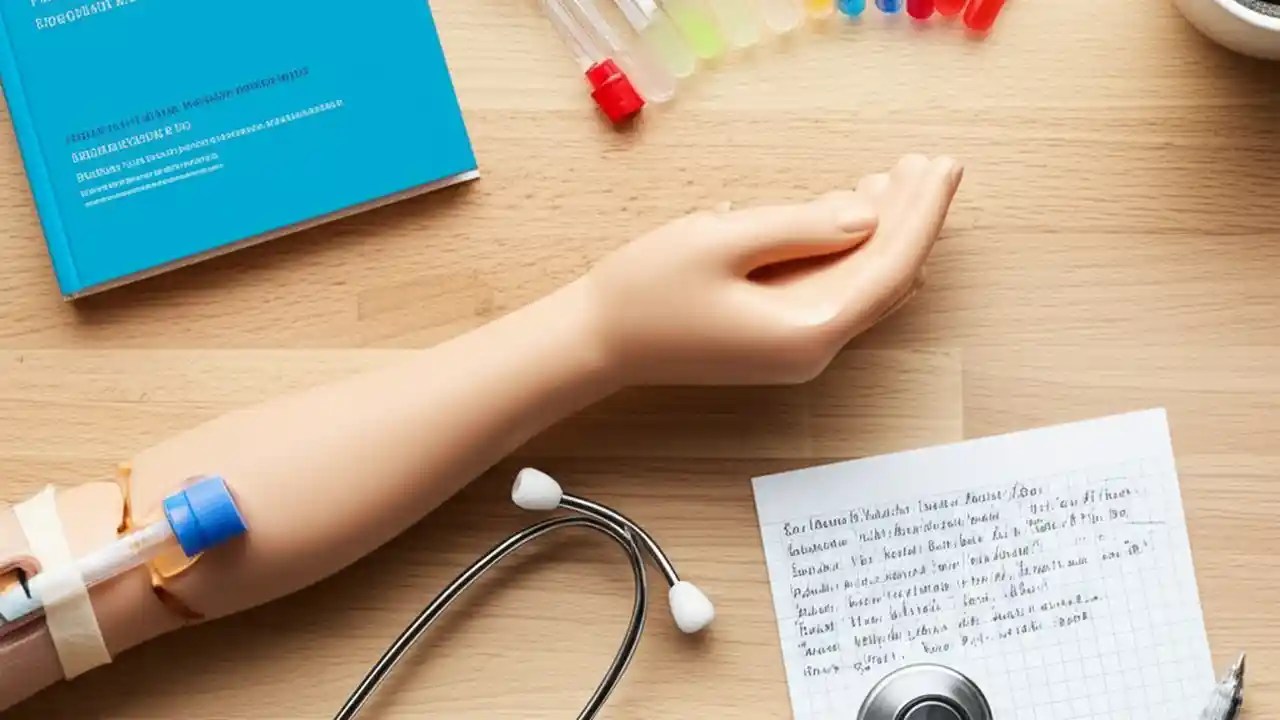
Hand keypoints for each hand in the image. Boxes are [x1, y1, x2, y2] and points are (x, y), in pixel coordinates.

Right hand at [582, 154, 963, 385]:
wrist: (598, 340)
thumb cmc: (648, 292)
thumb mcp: (722, 242)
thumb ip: (800, 228)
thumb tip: (865, 215)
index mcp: (806, 331)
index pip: (889, 268)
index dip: (922, 214)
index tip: (943, 168)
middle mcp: (811, 347)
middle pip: (883, 278)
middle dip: (908, 218)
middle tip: (927, 163)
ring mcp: (795, 345)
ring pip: (858, 282)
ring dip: (878, 230)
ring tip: (894, 176)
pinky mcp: (777, 336)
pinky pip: (829, 288)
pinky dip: (845, 248)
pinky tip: (849, 209)